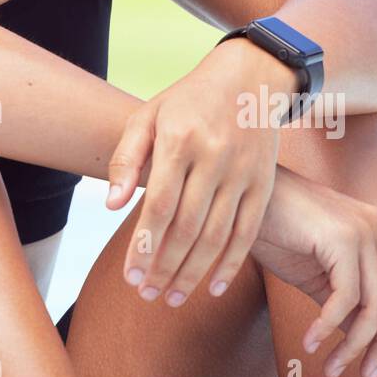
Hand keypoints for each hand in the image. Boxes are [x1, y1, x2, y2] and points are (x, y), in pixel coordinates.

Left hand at [106, 39, 289, 305]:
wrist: (247, 78)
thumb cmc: (186, 100)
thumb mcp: (147, 116)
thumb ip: (126, 159)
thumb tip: (112, 206)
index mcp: (179, 139)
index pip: (158, 206)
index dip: (144, 246)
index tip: (130, 277)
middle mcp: (214, 157)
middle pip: (187, 227)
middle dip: (165, 268)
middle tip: (146, 295)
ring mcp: (242, 172)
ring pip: (217, 236)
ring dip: (193, 274)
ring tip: (171, 298)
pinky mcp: (264, 183)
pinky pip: (247, 232)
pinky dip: (230, 264)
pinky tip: (211, 288)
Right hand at [250, 164, 376, 376]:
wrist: (241, 199)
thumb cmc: (273, 230)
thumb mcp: (316, 273)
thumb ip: (344, 302)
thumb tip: (363, 343)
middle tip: (365, 374)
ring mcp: (363, 229)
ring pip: (376, 304)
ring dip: (353, 345)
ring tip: (330, 366)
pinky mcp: (342, 236)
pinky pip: (347, 297)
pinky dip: (328, 326)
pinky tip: (309, 341)